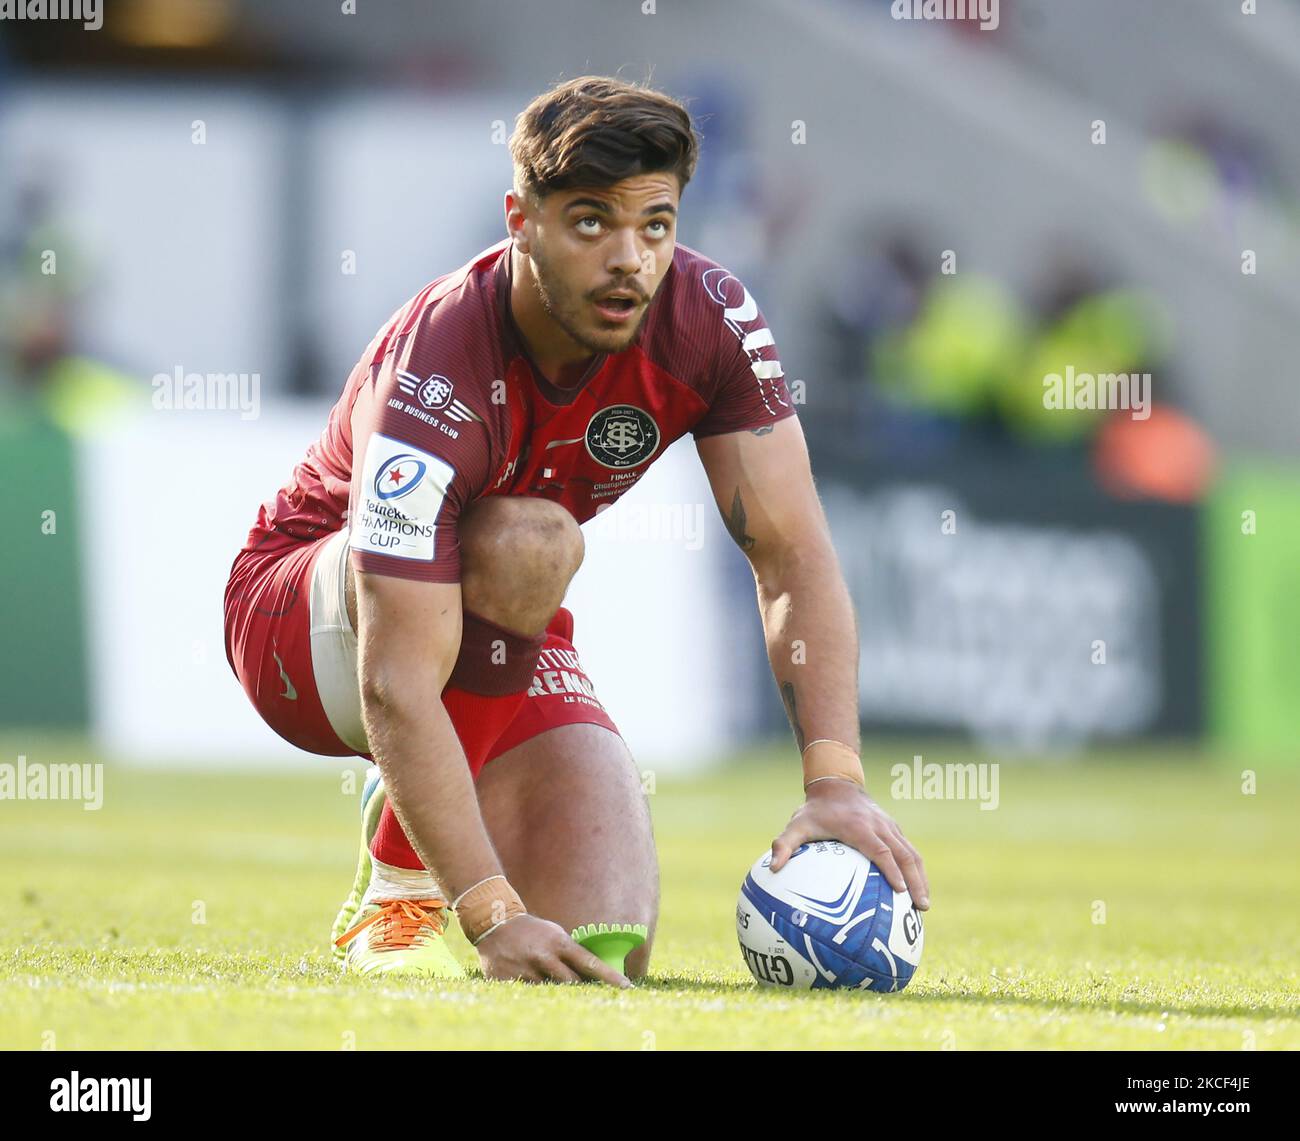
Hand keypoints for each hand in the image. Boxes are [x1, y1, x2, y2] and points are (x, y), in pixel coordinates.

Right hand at [475, 914, 632, 986]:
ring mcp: (527, 970)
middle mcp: (545, 956)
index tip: (628, 987)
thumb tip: (593, 972)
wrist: (494, 924)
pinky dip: (534, 992)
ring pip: (551, 991)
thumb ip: (571, 953)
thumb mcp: (555, 935)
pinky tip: (528, 981)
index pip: (591, 963)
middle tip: (590, 994)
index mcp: (560, 943)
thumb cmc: (532, 931)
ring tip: (552, 983)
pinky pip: (529, 994)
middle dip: (582, 989)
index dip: (610, 977)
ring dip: (555, 991)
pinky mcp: (510, 980)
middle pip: (573, 983)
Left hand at [771, 779, 929, 908]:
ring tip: (924, 906)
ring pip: (912, 853)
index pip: (880, 851)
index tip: (899, 892)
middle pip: (905, 855)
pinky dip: (916, 871)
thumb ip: (784, 844)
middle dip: (915, 881)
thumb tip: (773, 868)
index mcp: (858, 827)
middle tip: (921, 908)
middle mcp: (879, 826)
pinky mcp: (893, 829)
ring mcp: (889, 827)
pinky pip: (909, 851)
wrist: (836, 782)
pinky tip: (916, 892)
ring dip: (921, 878)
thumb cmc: (815, 810)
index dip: (891, 871)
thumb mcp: (797, 824)